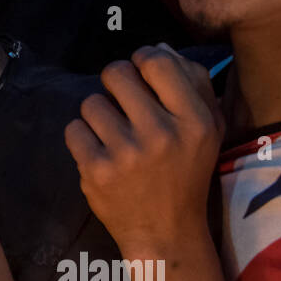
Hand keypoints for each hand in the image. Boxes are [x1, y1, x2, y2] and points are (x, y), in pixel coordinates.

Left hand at [64, 45, 224, 256]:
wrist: (166, 233)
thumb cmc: (186, 172)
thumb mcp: (207, 129)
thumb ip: (192, 83)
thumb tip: (157, 46)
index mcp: (194, 120)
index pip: (156, 61)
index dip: (140, 59)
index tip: (139, 73)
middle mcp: (162, 134)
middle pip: (116, 73)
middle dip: (114, 82)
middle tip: (121, 101)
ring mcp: (126, 154)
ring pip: (90, 102)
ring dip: (97, 114)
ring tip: (113, 134)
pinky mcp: (96, 170)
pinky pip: (73, 129)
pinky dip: (82, 138)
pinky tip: (99, 152)